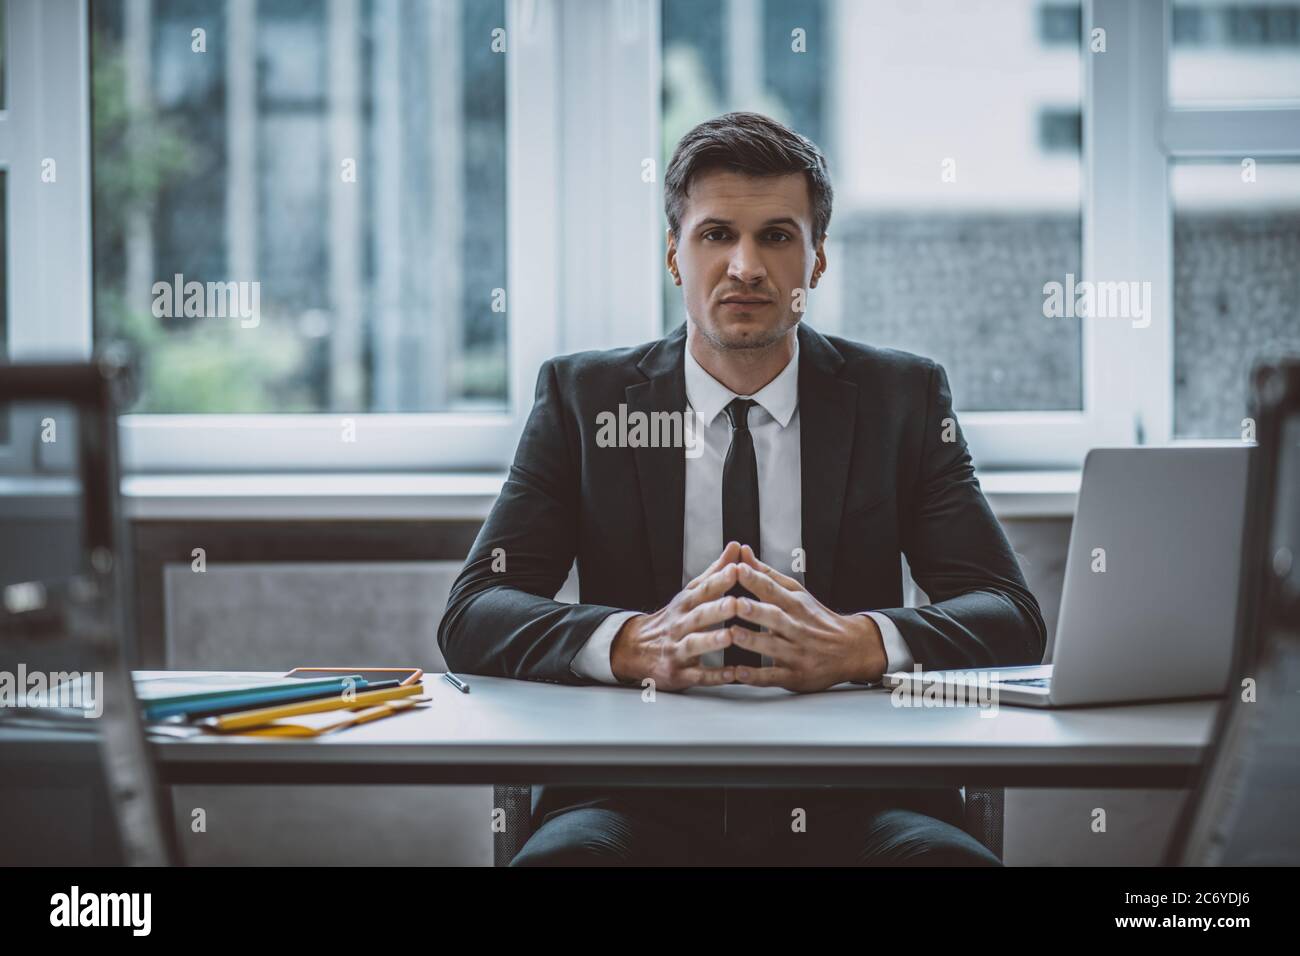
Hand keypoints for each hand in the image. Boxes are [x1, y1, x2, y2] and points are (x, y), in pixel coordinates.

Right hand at [610, 541, 746, 690]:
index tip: (736, 570)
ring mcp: (677, 650)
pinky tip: (732, 674)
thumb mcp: (690, 594)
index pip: (702, 590)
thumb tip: (736, 546)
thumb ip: (715, 572)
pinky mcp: (679, 674)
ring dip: (712, 641)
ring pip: (694, 645)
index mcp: (685, 604)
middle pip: (698, 616)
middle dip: (716, 610)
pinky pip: (697, 675)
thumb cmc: (674, 618)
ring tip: (730, 636)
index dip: (718, 580)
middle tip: (736, 603)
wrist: (635, 649)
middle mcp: (679, 625)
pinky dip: (714, 676)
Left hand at [729, 544, 886, 691]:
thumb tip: (741, 551)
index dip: (756, 580)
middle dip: (755, 611)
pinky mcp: (795, 676)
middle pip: (775, 618)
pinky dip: (757, 676)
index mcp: (795, 604)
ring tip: (732, 634)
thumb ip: (765, 574)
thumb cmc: (815, 618)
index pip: (774, 590)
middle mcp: (797, 627)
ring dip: (753, 641)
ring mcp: (797, 653)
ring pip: (773, 647)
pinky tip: (740, 673)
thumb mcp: (795, 593)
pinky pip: (774, 677)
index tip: (738, 569)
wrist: (851, 649)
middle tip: (735, 603)